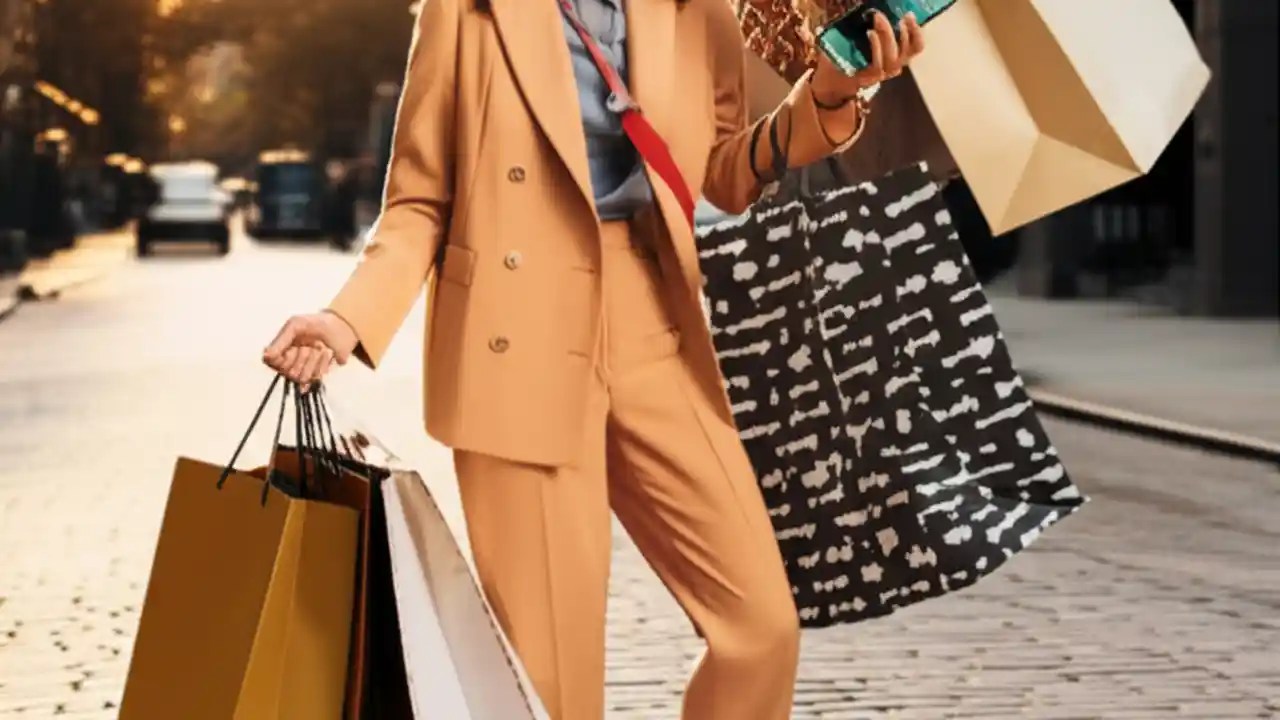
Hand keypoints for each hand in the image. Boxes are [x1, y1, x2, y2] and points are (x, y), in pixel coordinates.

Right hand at [262, 312, 358, 388]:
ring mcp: (303, 370)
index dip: (283, 356)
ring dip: (313, 360)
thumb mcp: (296, 325)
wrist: (341, 328)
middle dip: (301, 357)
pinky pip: (315, 379)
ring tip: (319, 348)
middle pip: (288, 372)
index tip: (293, 346)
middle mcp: (289, 362)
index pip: (271, 362)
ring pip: (302, 377)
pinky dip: (323, 365)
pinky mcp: (316, 376)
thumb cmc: (316, 324)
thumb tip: (266, 356)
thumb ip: (281, 340)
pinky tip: (327, 354)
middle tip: (309, 345)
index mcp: (280, 349)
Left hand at [811, 11, 926, 106]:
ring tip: (878, 18)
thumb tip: (875, 8)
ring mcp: (881, 75)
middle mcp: (893, 68)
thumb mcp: (864, 39)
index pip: (916, 47)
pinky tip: (870, 33)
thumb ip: (875, 27)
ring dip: (887, 35)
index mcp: (897, 56)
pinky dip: (876, 47)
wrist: (830, 81)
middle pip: (907, 51)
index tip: (909, 15)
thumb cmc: (849, 56)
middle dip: (901, 30)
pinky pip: (878, 64)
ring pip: (893, 58)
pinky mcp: (868, 79)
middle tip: (888, 13)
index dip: (917, 32)